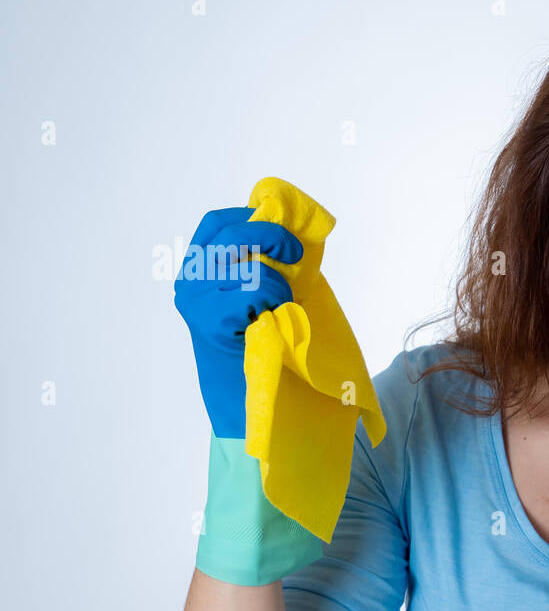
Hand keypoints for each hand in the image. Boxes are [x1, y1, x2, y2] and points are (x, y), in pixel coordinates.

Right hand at [174, 207, 300, 437]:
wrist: (246, 393)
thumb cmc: (258, 339)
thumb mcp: (255, 292)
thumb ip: (262, 260)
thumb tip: (297, 224)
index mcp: (194, 269)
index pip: (216, 223)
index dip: (248, 216)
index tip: (278, 224)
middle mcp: (188, 281)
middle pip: (233, 235)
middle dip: (272, 237)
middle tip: (295, 253)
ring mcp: (196, 300)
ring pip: (251, 266)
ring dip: (278, 281)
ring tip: (279, 303)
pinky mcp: (211, 319)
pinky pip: (256, 289)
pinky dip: (275, 297)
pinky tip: (273, 316)